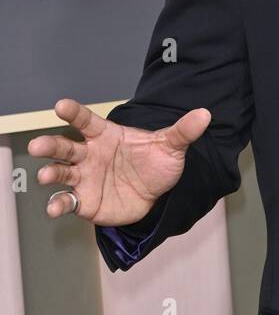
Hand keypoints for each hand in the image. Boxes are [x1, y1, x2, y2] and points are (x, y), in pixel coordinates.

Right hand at [27, 98, 211, 225]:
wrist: (155, 196)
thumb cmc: (155, 164)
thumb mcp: (171, 147)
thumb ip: (183, 131)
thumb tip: (205, 115)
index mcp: (105, 135)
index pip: (86, 120)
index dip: (73, 112)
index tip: (60, 105)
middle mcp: (88, 154)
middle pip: (64, 146)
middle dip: (49, 145)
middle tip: (37, 145)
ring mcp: (84, 178)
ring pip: (60, 173)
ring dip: (51, 174)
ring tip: (46, 176)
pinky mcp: (84, 201)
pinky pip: (67, 201)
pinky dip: (59, 205)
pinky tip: (55, 209)